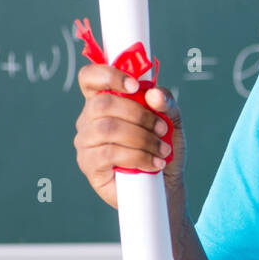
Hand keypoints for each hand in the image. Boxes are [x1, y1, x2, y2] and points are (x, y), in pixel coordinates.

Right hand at [74, 64, 185, 209]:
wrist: (166, 184)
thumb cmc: (163, 148)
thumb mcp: (172, 120)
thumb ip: (166, 102)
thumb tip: (153, 94)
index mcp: (105, 101)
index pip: (90, 78)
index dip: (107, 74)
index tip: (134, 85)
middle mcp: (90, 119)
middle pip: (103, 103)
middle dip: (139, 115)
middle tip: (161, 128)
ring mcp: (86, 142)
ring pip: (107, 128)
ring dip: (142, 138)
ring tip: (162, 150)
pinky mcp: (89, 165)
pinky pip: (109, 153)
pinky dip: (138, 156)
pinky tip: (154, 163)